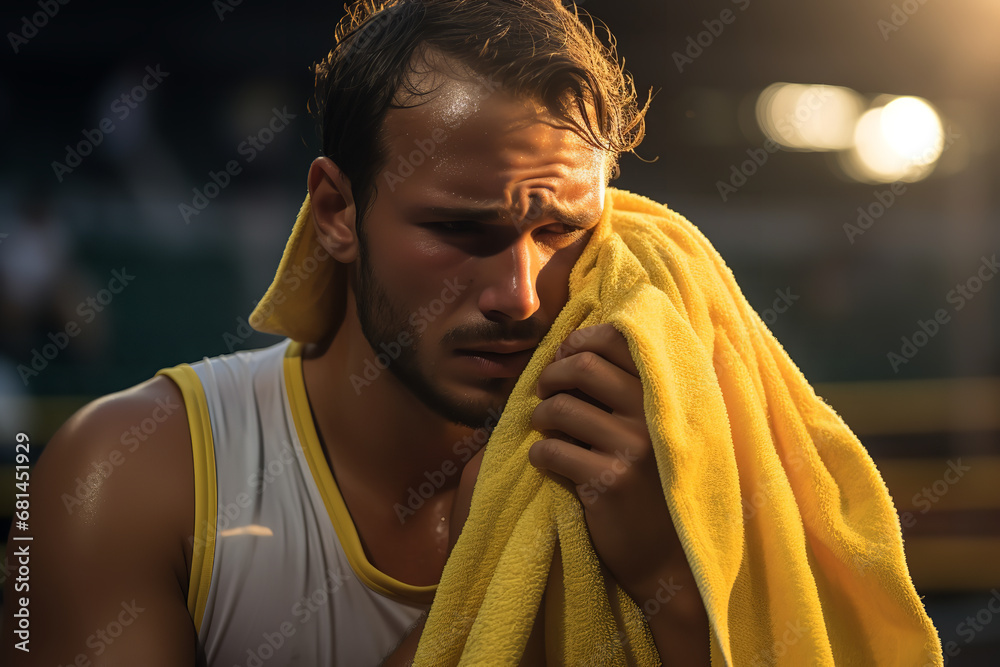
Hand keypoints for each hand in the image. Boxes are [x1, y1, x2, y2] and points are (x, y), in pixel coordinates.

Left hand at [528, 325, 709, 663]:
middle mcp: (653, 415)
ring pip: (559, 409)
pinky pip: (551, 452)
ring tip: (546, 431)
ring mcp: (632, 449)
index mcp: (668, 397)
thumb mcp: (665, 434)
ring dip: (540, 418)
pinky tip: (548, 464)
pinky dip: (540, 456)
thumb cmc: (662, 492)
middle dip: (550, 377)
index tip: (563, 355)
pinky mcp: (607, 483)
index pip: (618, 341)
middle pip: (580, 368)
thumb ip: (636, 393)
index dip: (579, 341)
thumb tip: (576, 349)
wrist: (675, 564)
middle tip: (544, 393)